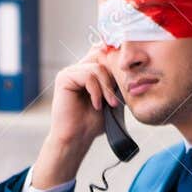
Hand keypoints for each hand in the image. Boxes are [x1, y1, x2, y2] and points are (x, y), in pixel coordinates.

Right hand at [31, 47, 121, 190]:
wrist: (77, 138)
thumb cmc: (93, 122)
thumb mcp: (111, 98)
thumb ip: (115, 81)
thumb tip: (128, 66)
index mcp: (88, 71)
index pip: (104, 54)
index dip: (116, 61)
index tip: (127, 77)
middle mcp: (78, 69)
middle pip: (102, 57)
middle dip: (114, 77)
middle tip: (116, 98)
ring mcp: (70, 72)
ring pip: (97, 68)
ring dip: (107, 88)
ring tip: (109, 104)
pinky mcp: (64, 78)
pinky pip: (88, 76)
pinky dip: (96, 91)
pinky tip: (96, 105)